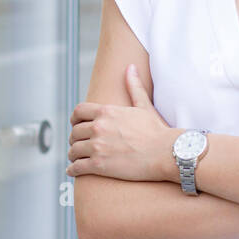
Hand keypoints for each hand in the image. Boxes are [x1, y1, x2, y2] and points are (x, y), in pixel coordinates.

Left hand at [67, 64, 175, 181]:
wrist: (166, 153)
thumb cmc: (157, 130)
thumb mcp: (143, 106)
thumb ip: (134, 86)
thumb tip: (130, 67)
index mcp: (106, 111)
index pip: (78, 112)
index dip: (74, 119)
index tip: (76, 125)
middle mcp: (98, 127)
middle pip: (74, 132)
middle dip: (75, 138)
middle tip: (78, 144)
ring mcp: (97, 146)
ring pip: (74, 150)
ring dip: (73, 155)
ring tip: (76, 159)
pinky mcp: (99, 165)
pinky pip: (76, 167)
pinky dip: (72, 169)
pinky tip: (73, 171)